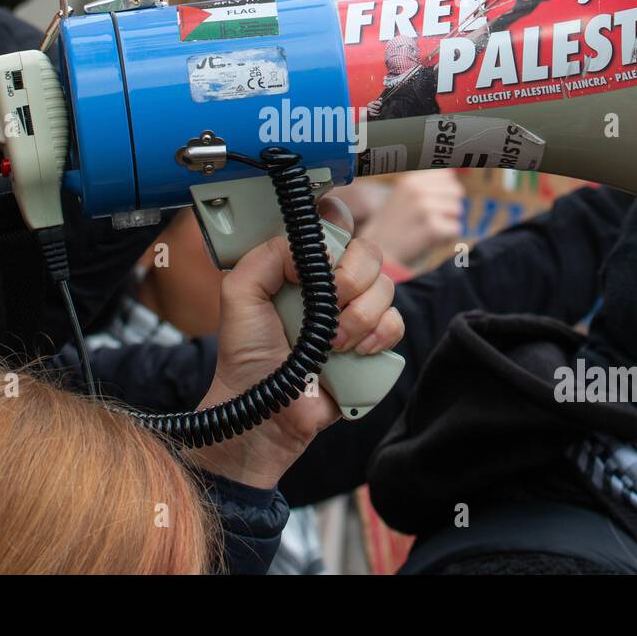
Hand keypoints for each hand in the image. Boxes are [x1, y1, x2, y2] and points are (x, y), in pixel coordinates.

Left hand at [189, 199, 403, 488]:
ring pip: (387, 288)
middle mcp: (332, 285)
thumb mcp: (240, 292)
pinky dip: (378, 337)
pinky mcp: (373, 344)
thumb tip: (314, 247)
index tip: (323, 257)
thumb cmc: (247, 355)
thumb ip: (268, 254)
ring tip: (331, 342)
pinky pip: (396, 323)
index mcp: (302, 267)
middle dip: (350, 280)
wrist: (264, 409)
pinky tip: (353, 352)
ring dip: (359, 317)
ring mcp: (355, 313)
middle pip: (370, 253)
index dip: (338, 232)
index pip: (336, 226)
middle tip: (328, 304)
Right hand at [357, 170, 465, 264]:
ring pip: (457, 210)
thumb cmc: (395, 224)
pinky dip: (447, 237)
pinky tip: (429, 240)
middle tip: (429, 220)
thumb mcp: (403, 195)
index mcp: (411, 180)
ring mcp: (424, 208)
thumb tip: (452, 174)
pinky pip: (456, 229)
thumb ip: (426, 184)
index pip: (447, 175)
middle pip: (456, 192)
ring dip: (447, 222)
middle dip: (448, 207)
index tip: (433, 203)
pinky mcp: (432, 227)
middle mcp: (417, 190)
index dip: (445, 191)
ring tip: (427, 229)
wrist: (379, 250)